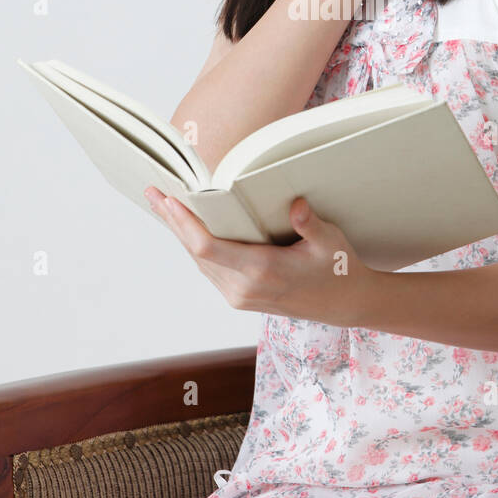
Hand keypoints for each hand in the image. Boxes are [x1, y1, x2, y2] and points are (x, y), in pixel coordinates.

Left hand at [144, 185, 372, 326]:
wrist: (344, 305)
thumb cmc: (338, 269)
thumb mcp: (331, 243)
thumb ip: (310, 225)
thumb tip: (296, 205)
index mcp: (263, 271)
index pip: (208, 248)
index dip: (184, 224)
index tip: (169, 199)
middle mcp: (244, 287)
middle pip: (195, 252)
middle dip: (173, 221)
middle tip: (153, 192)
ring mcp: (239, 296)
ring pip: (198, 262)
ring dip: (180, 234)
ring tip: (164, 205)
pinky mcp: (240, 297)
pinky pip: (208, 269)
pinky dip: (194, 246)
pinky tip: (186, 229)